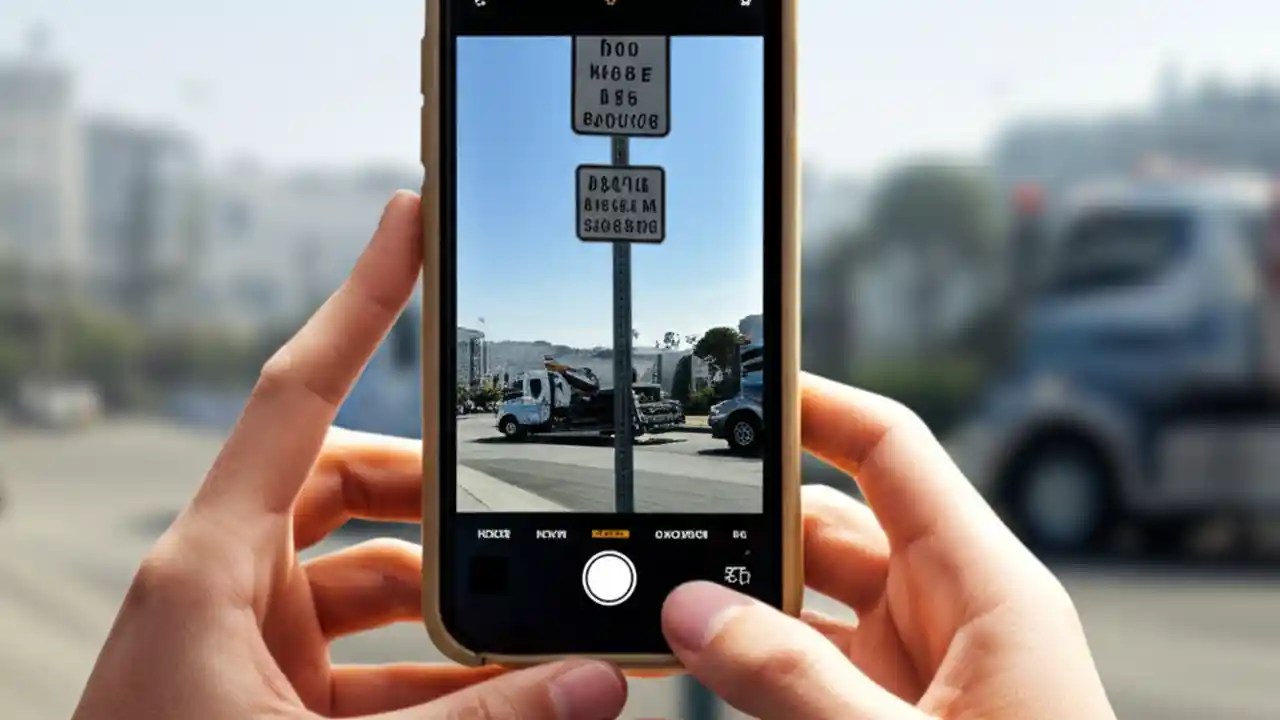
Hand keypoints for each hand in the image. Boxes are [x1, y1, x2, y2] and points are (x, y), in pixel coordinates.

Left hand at [73, 193, 626, 719]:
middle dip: (447, 491)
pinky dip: (434, 668)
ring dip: (452, 597)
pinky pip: (370, 658)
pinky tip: (501, 691)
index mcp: (209, 565)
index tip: (413, 226)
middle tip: (527, 494)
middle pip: (355, 487)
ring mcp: (250, 644)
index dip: (363, 299)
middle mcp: (227, 586)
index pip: (299, 393)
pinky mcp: (271, 696)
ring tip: (539, 614)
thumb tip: (594, 685)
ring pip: (372, 579)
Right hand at [662, 374, 1116, 718]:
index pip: (890, 452)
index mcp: (982, 586)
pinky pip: (810, 661)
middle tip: (672, 520)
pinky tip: (706, 659)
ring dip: (746, 597)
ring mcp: (919, 666)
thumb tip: (695, 612)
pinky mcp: (889, 714)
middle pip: (835, 524)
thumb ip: (795, 684)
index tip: (742, 380)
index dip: (818, 404)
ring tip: (671, 594)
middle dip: (754, 521)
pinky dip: (758, 656)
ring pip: (813, 598)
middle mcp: (950, 611)